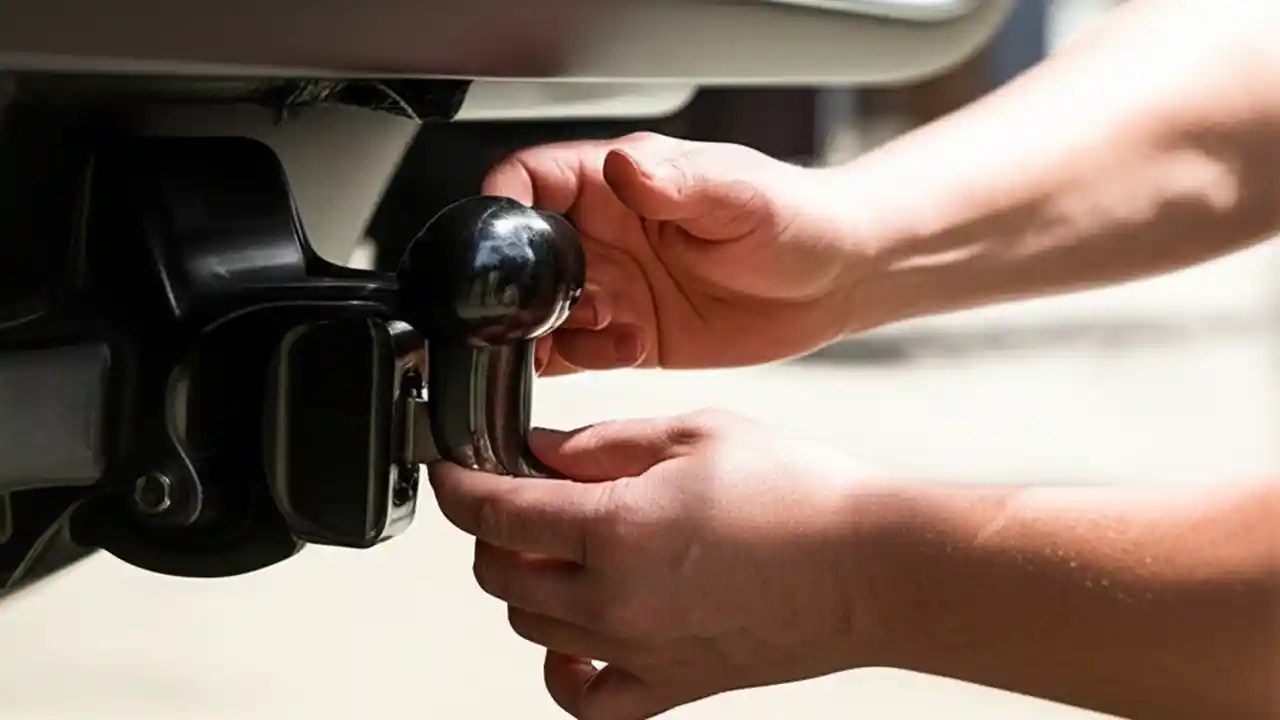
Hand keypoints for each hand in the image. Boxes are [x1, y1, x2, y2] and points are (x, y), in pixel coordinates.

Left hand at [430, 409, 883, 718]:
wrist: (872, 568)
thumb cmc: (802, 497)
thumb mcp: (696, 433)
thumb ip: (605, 443)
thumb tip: (545, 451)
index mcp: (615, 528)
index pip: (496, 512)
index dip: (458, 486)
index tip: (450, 472)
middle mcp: (614, 599)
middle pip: (501, 576)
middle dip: (493, 532)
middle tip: (522, 498)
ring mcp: (638, 650)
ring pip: (533, 628)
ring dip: (527, 586)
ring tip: (561, 550)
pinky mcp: (672, 684)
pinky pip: (588, 700)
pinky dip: (564, 672)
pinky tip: (575, 639)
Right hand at [481, 132, 868, 374]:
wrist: (834, 280)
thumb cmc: (794, 217)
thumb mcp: (739, 192)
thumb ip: (679, 181)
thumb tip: (625, 167)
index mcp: (615, 183)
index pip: (529, 181)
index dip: (502, 205)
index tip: (501, 239)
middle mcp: (604, 236)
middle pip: (523, 257)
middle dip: (525, 287)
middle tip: (563, 305)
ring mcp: (612, 288)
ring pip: (539, 313)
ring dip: (550, 331)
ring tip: (607, 330)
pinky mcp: (627, 337)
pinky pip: (575, 355)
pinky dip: (578, 362)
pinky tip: (626, 350)